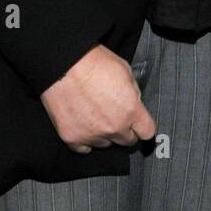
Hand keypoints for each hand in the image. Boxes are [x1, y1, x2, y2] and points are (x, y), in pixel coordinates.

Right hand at [40, 44, 156, 153]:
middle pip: (127, 141)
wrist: (63, 65)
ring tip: (94, 115)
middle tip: (114, 116)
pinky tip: (83, 125)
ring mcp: (93, 135)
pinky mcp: (73, 138)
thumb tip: (134, 103)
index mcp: (131, 110)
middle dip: (124, 130)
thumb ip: (133, 92)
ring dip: (103, 133)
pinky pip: (84, 148)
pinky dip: (84, 139)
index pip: (147, 132)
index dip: (143, 127)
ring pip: (105, 144)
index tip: (138, 124)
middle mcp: (114, 127)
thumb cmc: (94, 63)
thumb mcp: (125, 70)